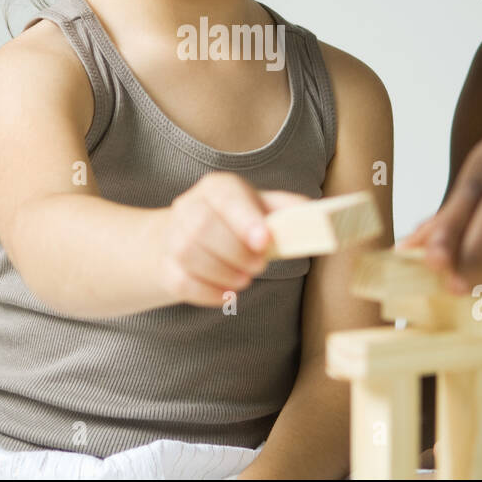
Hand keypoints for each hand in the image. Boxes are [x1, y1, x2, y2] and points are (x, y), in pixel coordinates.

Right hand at [156, 171, 310, 306]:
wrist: (183, 239)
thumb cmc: (233, 223)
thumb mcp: (260, 208)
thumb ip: (286, 209)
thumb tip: (314, 211)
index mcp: (216, 188)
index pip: (225, 196)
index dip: (244, 218)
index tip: (264, 241)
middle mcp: (189, 206)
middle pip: (203, 227)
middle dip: (235, 251)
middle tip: (259, 266)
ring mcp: (172, 238)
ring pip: (189, 255)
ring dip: (223, 273)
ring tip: (244, 279)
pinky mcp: (166, 268)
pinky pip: (183, 283)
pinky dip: (208, 293)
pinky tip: (226, 293)